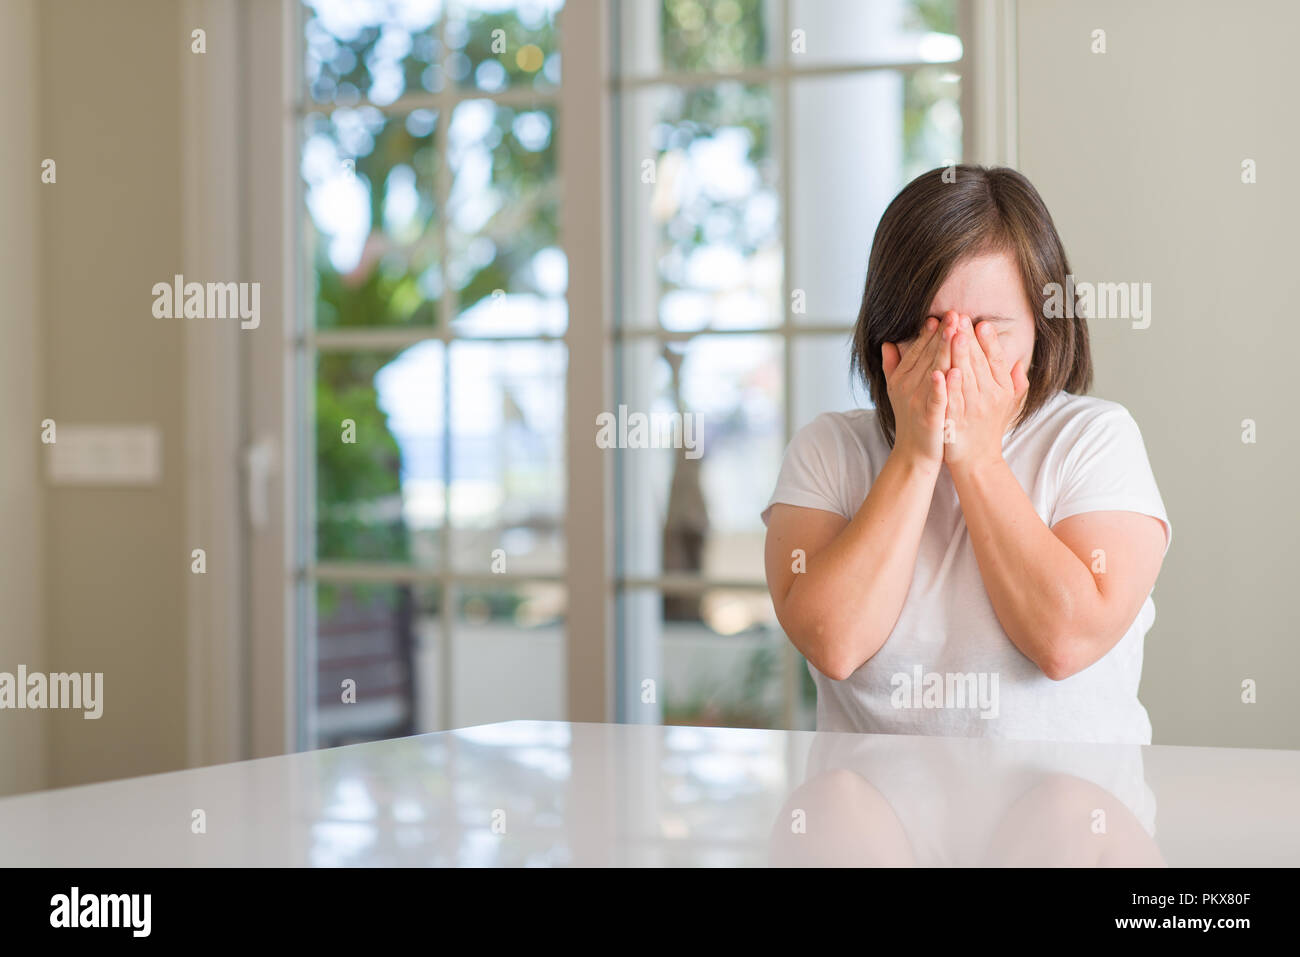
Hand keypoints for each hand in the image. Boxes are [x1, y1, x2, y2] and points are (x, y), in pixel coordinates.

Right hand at [882, 314, 954, 470]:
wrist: (914, 453)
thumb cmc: (911, 419)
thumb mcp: (896, 390)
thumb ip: (892, 366)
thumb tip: (887, 342)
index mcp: (902, 378)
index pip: (917, 350)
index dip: (928, 333)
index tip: (939, 316)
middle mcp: (907, 387)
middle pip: (927, 356)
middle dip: (941, 335)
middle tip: (955, 315)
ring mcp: (917, 401)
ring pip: (934, 371)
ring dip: (945, 351)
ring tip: (956, 332)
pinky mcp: (929, 417)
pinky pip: (937, 398)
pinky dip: (942, 386)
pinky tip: (952, 372)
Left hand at [942, 314, 1029, 472]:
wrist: (977, 460)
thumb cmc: (989, 428)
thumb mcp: (1008, 405)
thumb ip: (1014, 383)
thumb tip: (1019, 362)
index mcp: (1002, 389)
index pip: (996, 360)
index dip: (989, 341)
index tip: (981, 323)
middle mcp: (990, 397)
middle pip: (978, 362)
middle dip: (968, 338)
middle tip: (959, 316)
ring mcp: (973, 409)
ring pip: (965, 376)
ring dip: (959, 353)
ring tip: (954, 332)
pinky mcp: (956, 420)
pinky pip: (953, 399)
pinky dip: (950, 385)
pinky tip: (946, 370)